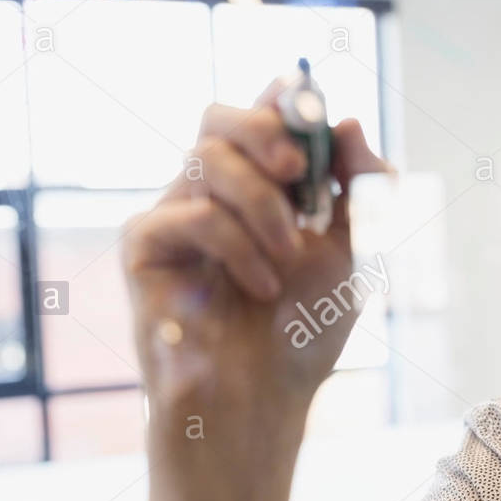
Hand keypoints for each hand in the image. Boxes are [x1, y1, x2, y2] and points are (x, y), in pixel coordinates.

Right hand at [122, 90, 393, 422]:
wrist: (263, 400)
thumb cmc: (302, 333)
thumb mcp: (351, 251)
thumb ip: (357, 188)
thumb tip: (349, 119)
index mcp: (260, 188)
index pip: (261, 116)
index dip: (285, 100)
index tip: (314, 109)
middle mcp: (211, 194)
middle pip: (218, 117)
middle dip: (263, 128)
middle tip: (297, 166)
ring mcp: (173, 216)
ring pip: (206, 157)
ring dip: (263, 206)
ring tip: (287, 260)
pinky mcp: (144, 247)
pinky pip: (189, 212)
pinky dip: (235, 245)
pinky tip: (259, 287)